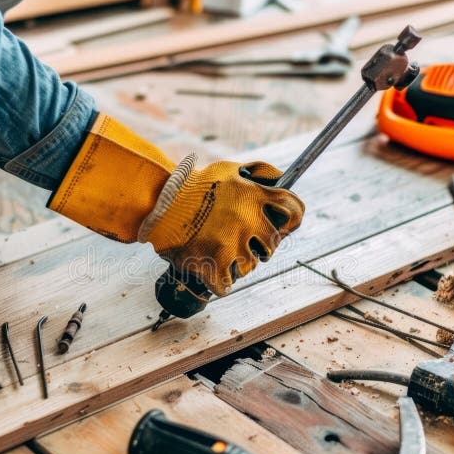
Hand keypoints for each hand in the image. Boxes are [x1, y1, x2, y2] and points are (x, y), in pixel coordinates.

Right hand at [140, 157, 303, 295]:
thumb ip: (261, 173)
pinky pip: (227, 284)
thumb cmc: (194, 186)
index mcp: (254, 197)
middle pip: (274, 243)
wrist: (158, 203)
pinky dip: (220, 281)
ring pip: (251, 264)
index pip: (294, 211)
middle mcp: (247, 221)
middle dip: (262, 242)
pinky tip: (213, 271)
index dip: (292, 217)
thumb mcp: (231, 169)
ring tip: (221, 249)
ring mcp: (231, 244)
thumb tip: (284, 181)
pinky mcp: (213, 264)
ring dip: (239, 260)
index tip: (286, 222)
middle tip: (245, 238)